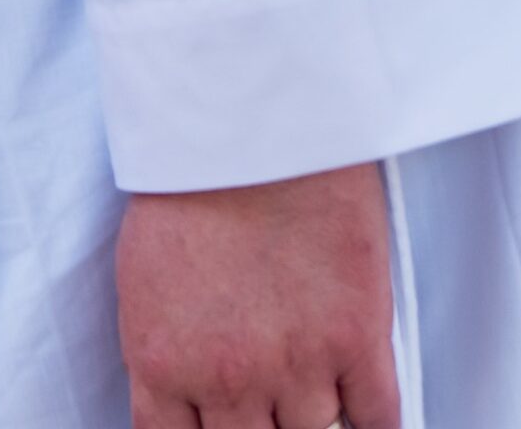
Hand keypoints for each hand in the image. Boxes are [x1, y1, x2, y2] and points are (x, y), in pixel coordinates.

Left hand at [116, 162, 399, 428]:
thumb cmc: (185, 182)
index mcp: (162, 362)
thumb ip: (163, 353)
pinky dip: (372, 424)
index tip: (216, 424)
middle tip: (266, 407)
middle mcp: (228, 379)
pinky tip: (359, 408)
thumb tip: (181, 401)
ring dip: (311, 423)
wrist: (248, 121)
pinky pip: (378, 423)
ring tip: (308, 392)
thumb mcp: (142, 276)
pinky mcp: (359, 343)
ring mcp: (298, 367)